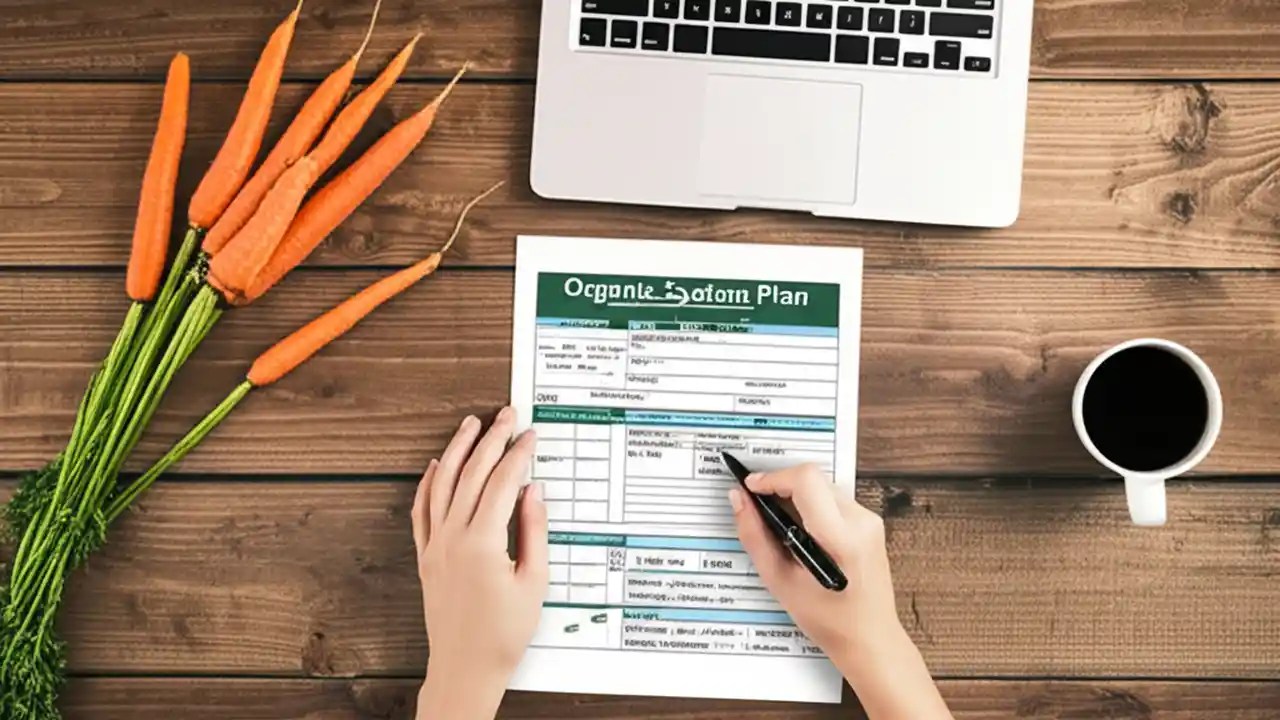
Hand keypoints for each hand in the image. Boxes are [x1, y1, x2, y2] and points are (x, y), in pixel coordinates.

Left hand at [412, 409, 546, 719]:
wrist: (465, 668)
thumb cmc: (502, 635)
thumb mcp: (534, 583)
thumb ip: (534, 531)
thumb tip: (533, 491)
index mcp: (483, 543)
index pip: (502, 482)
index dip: (518, 454)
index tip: (531, 435)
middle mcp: (453, 538)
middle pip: (472, 473)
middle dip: (492, 439)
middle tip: (506, 415)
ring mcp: (435, 546)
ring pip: (441, 483)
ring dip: (456, 450)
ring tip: (470, 425)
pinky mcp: (425, 557)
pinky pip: (421, 510)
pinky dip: (427, 483)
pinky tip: (434, 466)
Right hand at [728, 464, 895, 659]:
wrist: (870, 639)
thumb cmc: (830, 620)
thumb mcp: (780, 581)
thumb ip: (755, 537)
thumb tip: (739, 501)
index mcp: (841, 539)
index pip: (806, 481)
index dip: (773, 478)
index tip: (751, 487)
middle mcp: (861, 523)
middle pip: (814, 479)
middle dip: (782, 486)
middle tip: (760, 508)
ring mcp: (870, 522)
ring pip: (823, 486)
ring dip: (797, 496)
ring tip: (782, 527)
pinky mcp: (871, 524)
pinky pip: (835, 499)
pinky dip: (812, 506)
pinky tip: (803, 534)